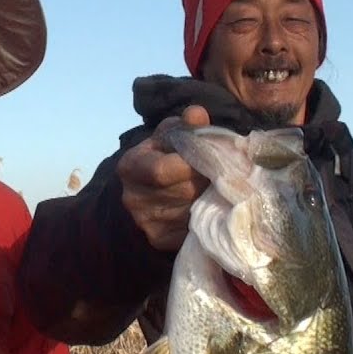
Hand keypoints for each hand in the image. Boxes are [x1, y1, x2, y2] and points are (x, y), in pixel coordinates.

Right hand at [116, 105, 210, 251]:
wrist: (140, 197)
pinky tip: (210, 206)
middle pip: (183, 192)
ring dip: (210, 199)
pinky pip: (193, 229)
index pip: (163, 170)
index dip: (192, 164)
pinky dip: (207, 217)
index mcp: (130, 167)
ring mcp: (146, 223)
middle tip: (222, 174)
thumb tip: (198, 113)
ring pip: (192, 211)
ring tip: (217, 188)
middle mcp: (133, 198)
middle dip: (207, 181)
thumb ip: (183, 126)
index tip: (209, 158)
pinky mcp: (160, 240)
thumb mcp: (166, 139)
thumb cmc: (159, 160)